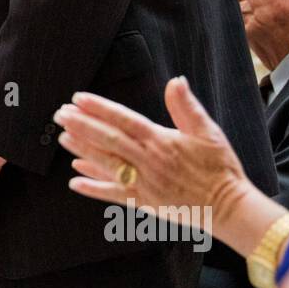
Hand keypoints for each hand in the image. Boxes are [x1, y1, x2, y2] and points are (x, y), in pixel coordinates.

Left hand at [56, 76, 251, 232]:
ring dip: (82, 151)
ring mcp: (144, 184)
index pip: (124, 120)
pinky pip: (113, 194)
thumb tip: (176, 80)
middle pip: (109, 140)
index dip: (99, 109)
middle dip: (81, 126)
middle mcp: (149, 161)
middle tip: (59, 115)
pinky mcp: (144, 203)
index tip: (78, 99)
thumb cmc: (220, 167)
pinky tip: (74, 180)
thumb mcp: (208, 132)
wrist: (229, 207)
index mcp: (162, 141)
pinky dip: (93, 187)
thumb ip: (187, 107)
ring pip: (106, 165)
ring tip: (62, 139)